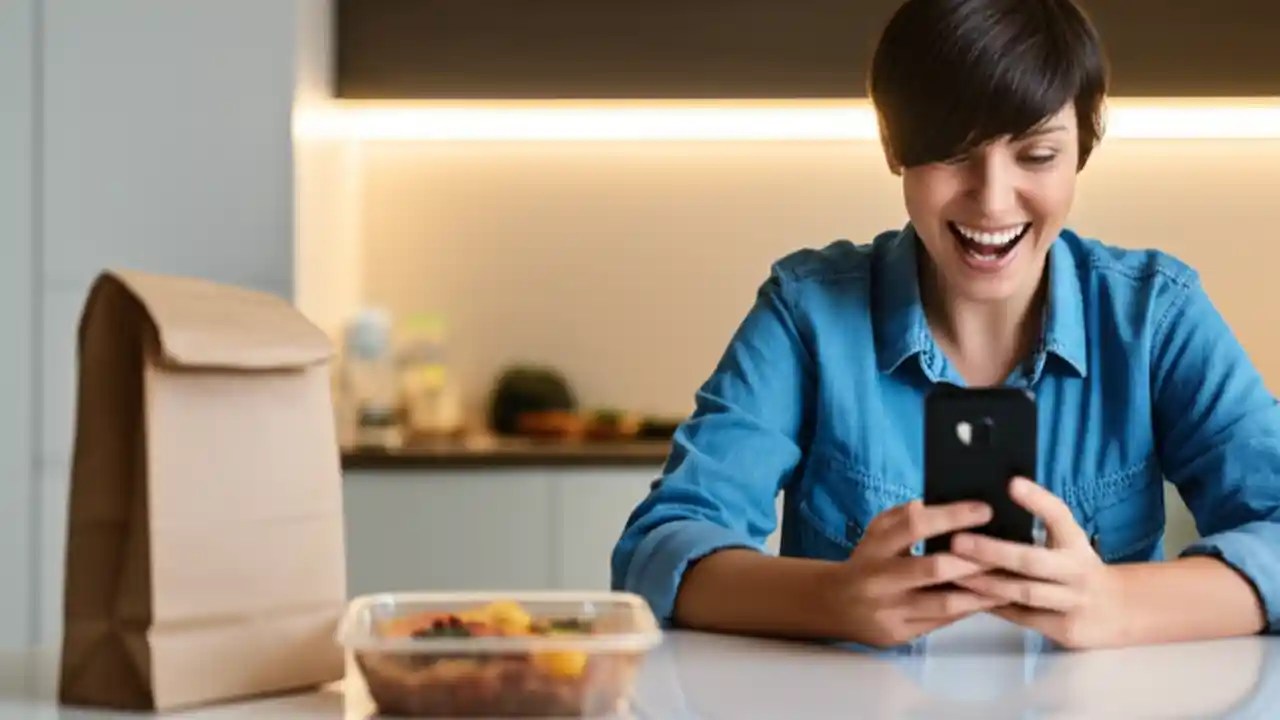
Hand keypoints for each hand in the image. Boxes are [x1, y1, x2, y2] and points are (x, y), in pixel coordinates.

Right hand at [822, 498, 1008, 647]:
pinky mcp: (900, 634)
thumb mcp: (875, 533)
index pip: (914, 526)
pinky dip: (969, 609)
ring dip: (982, 591)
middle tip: (1007, 549)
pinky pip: (943, 621)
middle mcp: (880, 580)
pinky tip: (991, 599)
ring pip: (945, 602)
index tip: (985, 510)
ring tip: (1010, 579)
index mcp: (875, 547)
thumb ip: (901, 517)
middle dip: (974, 559)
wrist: (833, 606)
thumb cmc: (866, 562)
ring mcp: (890, 610)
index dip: (952, 516)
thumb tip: (931, 503)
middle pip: (934, 568)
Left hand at [949, 477, 1128, 649]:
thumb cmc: (1077, 567)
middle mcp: (1076, 570)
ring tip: (952, 572)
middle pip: (1033, 559)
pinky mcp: (1065, 628)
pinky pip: (1022, 617)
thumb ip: (1040, 522)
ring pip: (1024, 592)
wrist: (1119, 610)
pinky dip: (993, 607)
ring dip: (986, 583)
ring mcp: (1072, 601)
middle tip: (958, 540)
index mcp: (1075, 542)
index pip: (1060, 516)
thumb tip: (999, 494)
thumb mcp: (1067, 541)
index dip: (1037, 500)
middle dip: (993, 551)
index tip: (1011, 484)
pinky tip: (964, 597)